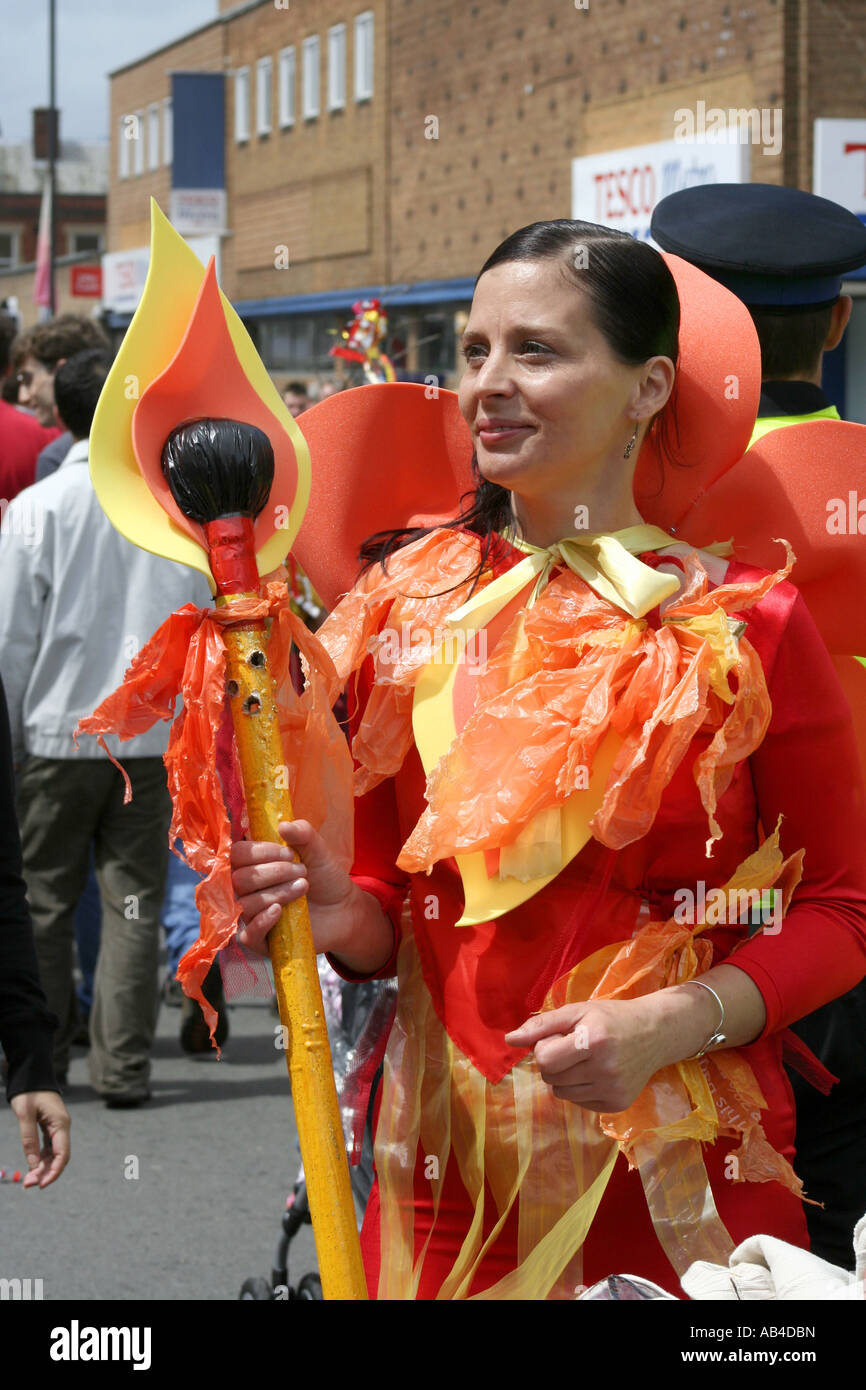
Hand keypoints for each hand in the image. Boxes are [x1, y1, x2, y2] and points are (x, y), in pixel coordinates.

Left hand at [9, 1090, 70, 1187]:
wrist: (32, 1075)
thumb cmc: (28, 1093)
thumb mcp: (25, 1115)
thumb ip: (29, 1139)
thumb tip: (32, 1164)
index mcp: (61, 1124)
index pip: (63, 1154)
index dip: (54, 1172)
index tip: (41, 1184)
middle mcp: (62, 1127)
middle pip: (59, 1157)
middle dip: (46, 1173)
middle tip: (28, 1185)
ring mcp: (57, 1127)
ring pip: (54, 1154)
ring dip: (43, 1168)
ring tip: (28, 1180)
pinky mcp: (50, 1127)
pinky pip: (49, 1148)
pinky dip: (41, 1159)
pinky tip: (33, 1167)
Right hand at [230, 819, 355, 956]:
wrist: (344, 909)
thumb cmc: (325, 878)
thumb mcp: (318, 851)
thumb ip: (303, 834)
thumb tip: (282, 825)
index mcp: (255, 865)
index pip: (237, 854)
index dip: (258, 851)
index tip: (288, 852)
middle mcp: (248, 889)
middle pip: (239, 879)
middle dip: (273, 872)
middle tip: (301, 870)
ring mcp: (252, 915)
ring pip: (246, 903)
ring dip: (277, 893)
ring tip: (304, 887)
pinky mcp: (261, 940)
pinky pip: (247, 934)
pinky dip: (262, 921)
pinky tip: (279, 911)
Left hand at [504, 999, 667, 1113]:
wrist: (654, 1033)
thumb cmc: (611, 1018)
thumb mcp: (577, 1011)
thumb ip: (541, 1025)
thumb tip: (509, 1040)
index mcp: (594, 1041)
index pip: (544, 1060)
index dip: (545, 1047)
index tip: (561, 1037)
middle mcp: (605, 1069)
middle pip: (551, 1078)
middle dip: (553, 1062)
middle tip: (573, 1047)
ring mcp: (613, 1090)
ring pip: (561, 1094)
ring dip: (565, 1077)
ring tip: (584, 1060)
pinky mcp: (617, 1105)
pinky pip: (579, 1102)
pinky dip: (580, 1089)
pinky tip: (596, 1072)